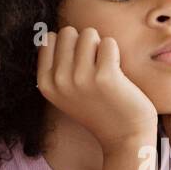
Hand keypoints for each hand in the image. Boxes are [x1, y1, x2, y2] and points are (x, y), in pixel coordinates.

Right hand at [37, 26, 157, 151]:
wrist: (124, 137)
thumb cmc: (98, 108)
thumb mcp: (66, 92)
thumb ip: (55, 66)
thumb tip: (46, 32)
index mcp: (46, 84)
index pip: (49, 38)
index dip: (68, 46)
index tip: (78, 66)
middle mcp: (59, 81)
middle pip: (68, 32)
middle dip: (83, 43)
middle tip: (94, 67)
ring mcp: (81, 78)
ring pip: (88, 34)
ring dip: (100, 47)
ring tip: (105, 70)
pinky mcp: (105, 76)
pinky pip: (108, 43)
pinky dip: (115, 54)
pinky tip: (117, 74)